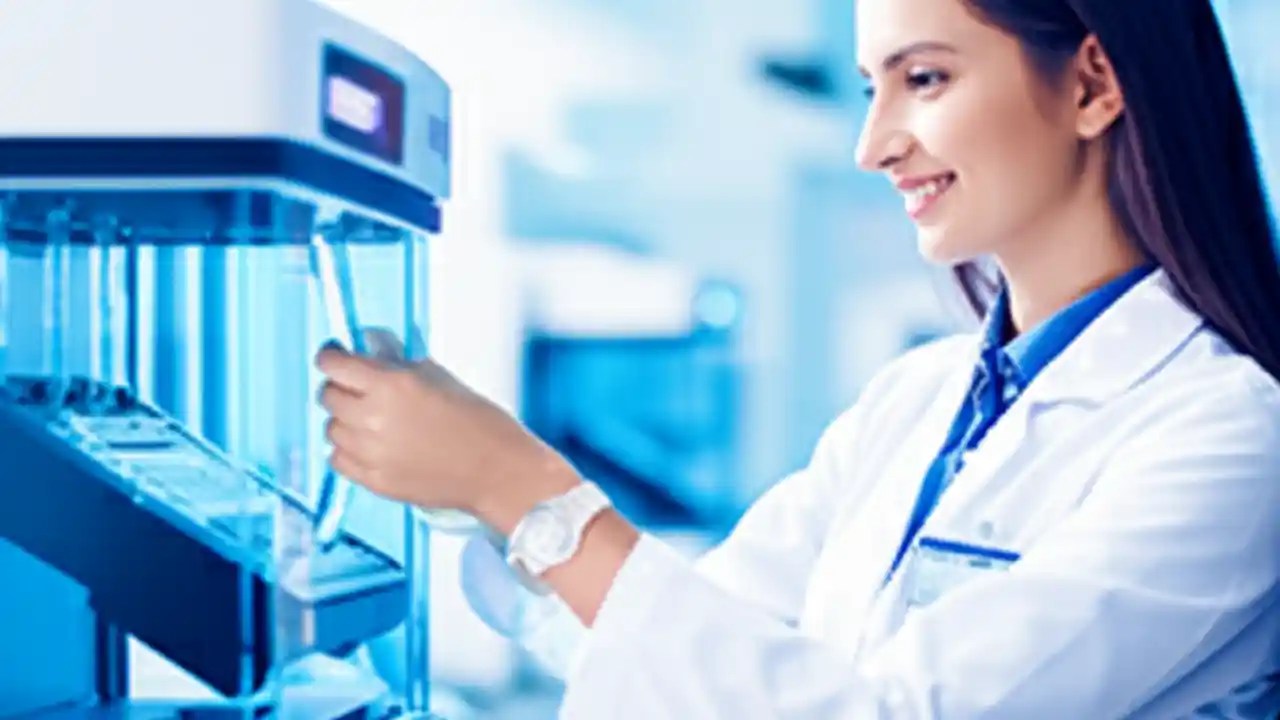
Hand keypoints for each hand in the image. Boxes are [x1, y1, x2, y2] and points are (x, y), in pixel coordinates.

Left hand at [314, 329, 581, 534]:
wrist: (496, 469)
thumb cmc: (477, 420)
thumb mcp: (436, 376)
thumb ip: (396, 364)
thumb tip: (368, 352)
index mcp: (390, 385)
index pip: (333, 364)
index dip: (330, 356)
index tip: (334, 355)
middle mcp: (373, 418)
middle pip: (327, 395)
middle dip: (339, 387)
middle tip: (357, 388)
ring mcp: (370, 452)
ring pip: (330, 428)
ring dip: (345, 420)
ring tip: (371, 420)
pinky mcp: (374, 480)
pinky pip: (338, 459)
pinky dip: (348, 449)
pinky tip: (369, 445)